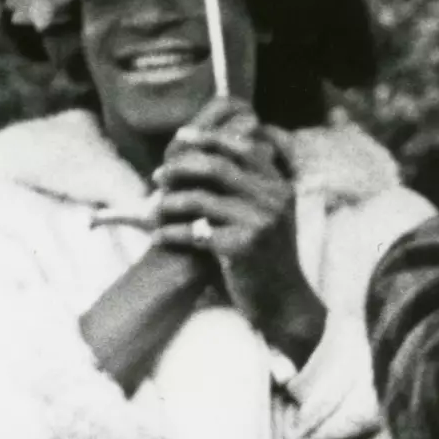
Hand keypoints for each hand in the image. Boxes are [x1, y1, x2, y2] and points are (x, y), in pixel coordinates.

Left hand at [153, 99, 318, 356]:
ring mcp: (259, 223)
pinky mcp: (242, 248)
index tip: (179, 137)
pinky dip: (170, 234)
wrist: (284, 301)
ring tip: (153, 209)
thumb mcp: (271, 215)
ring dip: (169, 202)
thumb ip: (252, 184)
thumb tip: (221, 148)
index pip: (240, 149)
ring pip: (200, 199)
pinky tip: (158, 238)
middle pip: (216, 167)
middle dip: (180, 168)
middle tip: (157, 177)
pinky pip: (194, 232)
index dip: (207, 139)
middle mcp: (273, 200)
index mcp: (279, 187)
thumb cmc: (268, 256)